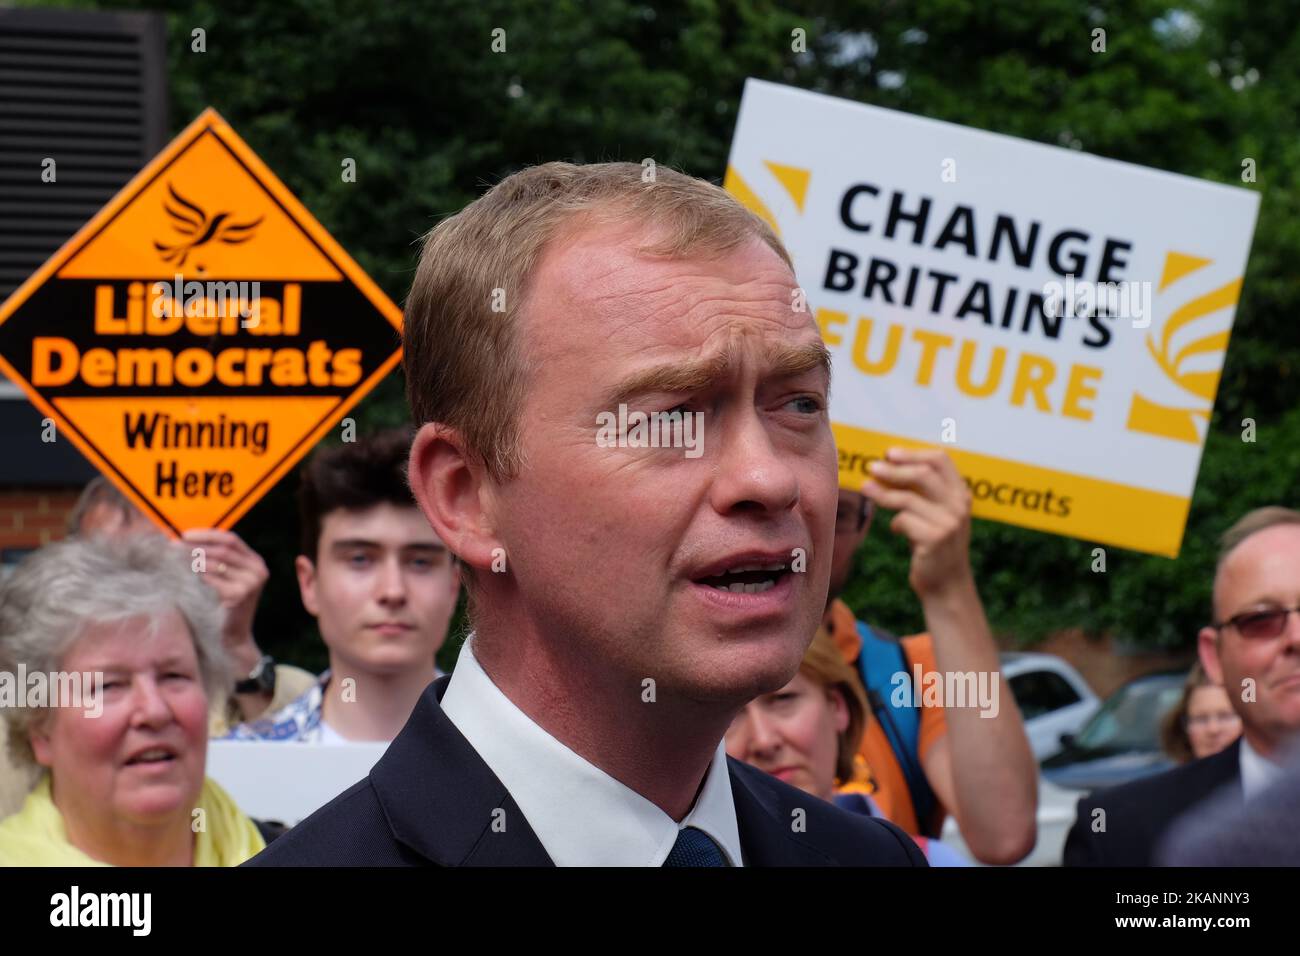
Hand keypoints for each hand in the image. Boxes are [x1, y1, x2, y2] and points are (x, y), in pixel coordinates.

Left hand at [181, 528, 268, 673]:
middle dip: (196, 545)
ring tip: (174, 557)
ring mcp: (251, 582)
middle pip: (223, 548)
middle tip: (173, 545)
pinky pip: (212, 579)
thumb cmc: (222, 608)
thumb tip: (185, 541)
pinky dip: (196, 574)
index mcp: (255, 562)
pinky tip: (184, 574)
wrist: (231, 638)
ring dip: (192, 558)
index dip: (207, 534)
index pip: (231, 539)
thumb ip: (214, 560)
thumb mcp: (223, 580)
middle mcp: (258, 570)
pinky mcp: (240, 595)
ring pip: (216, 562)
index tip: (184, 534)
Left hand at [861, 447, 973, 598]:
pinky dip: (895, 523)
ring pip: (908, 498)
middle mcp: (959, 506)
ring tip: (865, 488)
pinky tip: (896, 530)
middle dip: (894, 470)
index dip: (913, 454)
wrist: (946, 585)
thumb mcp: (934, 515)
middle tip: (872, 467)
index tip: (890, 453)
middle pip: (923, 474)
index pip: (940, 460)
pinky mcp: (935, 539)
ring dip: (882, 493)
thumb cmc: (933, 545)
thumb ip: (920, 493)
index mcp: (961, 494)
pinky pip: (903, 520)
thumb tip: (885, 467)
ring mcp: (949, 523)